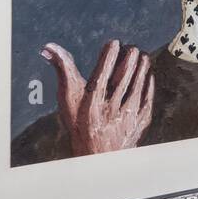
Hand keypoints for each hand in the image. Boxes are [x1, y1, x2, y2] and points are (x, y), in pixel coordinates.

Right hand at [41, 40, 154, 156]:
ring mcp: (127, 116)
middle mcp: (109, 110)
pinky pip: (147, 99)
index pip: (100, 75)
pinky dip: (148, 84)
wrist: (99, 156)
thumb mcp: (68, 98)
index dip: (108, 57)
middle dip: (128, 60)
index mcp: (90, 104)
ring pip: (136, 87)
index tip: (113, 42)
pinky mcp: (140, 121)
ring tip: (142, 56)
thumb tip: (49, 47)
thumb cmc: (81, 122)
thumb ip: (63, 70)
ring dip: (141, 69)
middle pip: (122, 79)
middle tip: (131, 47)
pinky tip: (148, 74)